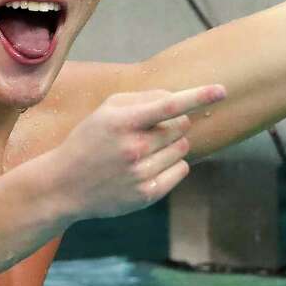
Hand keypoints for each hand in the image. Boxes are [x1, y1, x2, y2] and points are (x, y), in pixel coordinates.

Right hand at [45, 84, 226, 220]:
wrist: (63, 186)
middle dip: (173, 124)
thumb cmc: (89, 140)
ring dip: (173, 144)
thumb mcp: (107, 111)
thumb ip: (143, 99)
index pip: (168, 105)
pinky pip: (181, 170)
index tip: (221, 90)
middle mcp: (133, 148)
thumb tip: (177, 98)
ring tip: (145, 150)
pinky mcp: (147, 195)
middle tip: (148, 131)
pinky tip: (151, 166)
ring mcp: (140, 174)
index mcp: (122, 122)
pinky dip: (174, 164)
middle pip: (180, 126)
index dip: (198, 96)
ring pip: (182, 148)